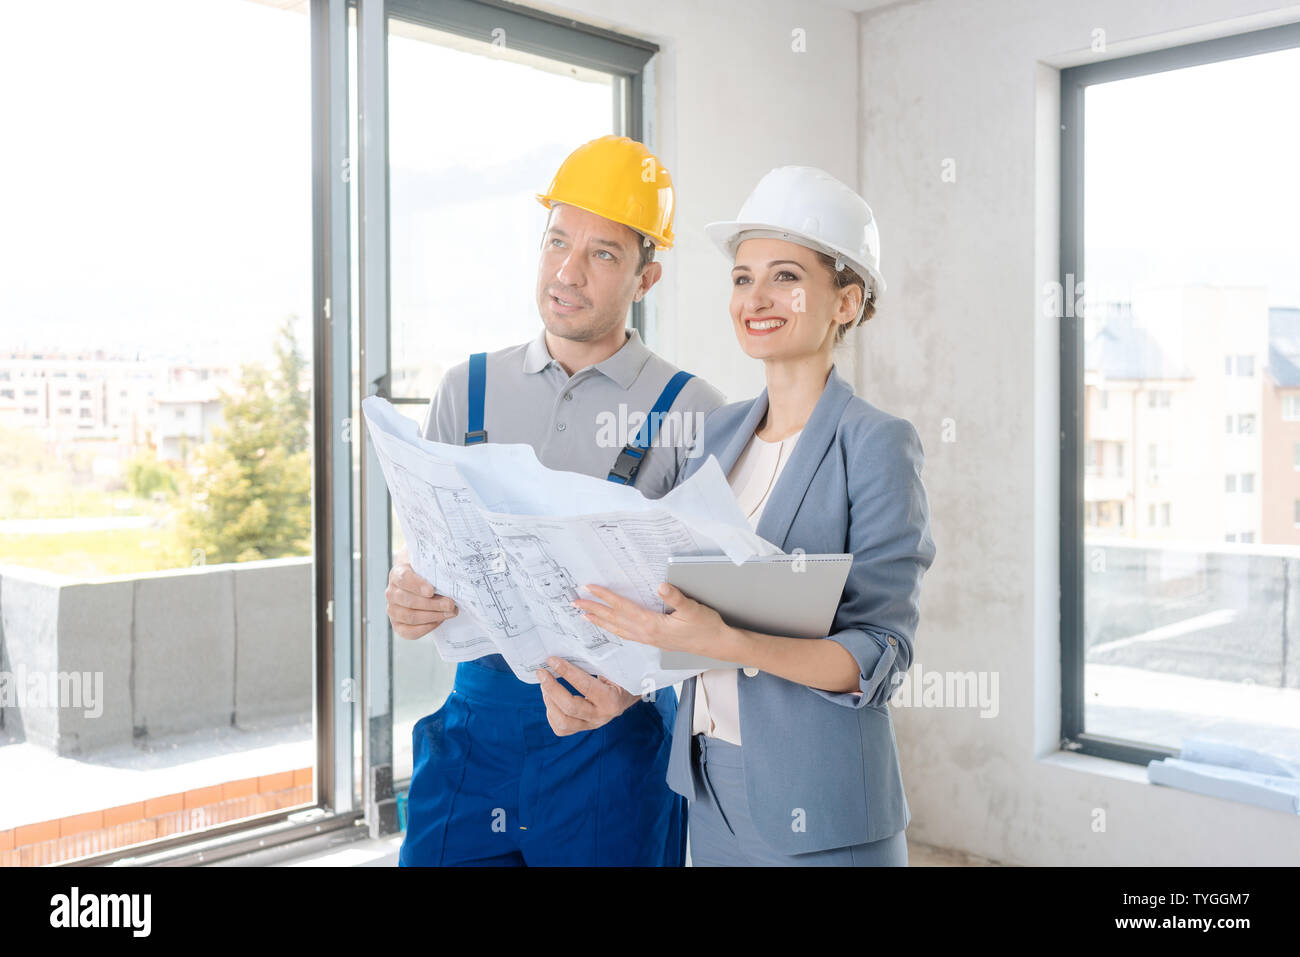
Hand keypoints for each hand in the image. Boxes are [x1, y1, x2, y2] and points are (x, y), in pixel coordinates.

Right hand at [385, 562, 456, 638]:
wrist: (422, 586)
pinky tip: (439, 621)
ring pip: (410, 616)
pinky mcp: (397, 625)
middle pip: (409, 601)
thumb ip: (436, 570)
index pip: (404, 578)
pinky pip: (409, 632)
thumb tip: (450, 577)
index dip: (417, 585)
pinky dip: (426, 628)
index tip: (431, 591)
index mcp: (397, 574)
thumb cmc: (427, 575)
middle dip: (433, 604)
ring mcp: (393, 610)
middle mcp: (392, 592)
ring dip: (433, 616)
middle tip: (450, 604)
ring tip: (449, 612)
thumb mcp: (430, 567)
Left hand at [536, 657, 638, 735]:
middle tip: (541, 672)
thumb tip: (570, 646)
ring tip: (544, 685)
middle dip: (552, 688)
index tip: (552, 660)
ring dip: (549, 702)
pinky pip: (561, 729)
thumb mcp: (614, 668)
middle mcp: (602, 716)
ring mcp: (591, 725)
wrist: (628, 695)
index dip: (567, 672)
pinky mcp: (583, 728)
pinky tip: (550, 699)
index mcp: (612, 700)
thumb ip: (597, 661)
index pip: (585, 686)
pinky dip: (551, 714)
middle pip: (570, 707)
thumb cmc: (620, 676)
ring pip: (563, 722)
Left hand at [573, 583, 739, 660]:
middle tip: (574, 603)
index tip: (589, 589)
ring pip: (618, 630)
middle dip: (593, 611)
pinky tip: (610, 627)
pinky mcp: (653, 642)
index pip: (623, 608)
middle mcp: (646, 634)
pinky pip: (626, 635)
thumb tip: (660, 586)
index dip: (605, 597)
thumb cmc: (706, 626)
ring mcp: (649, 640)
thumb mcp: (693, 609)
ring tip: (584, 616)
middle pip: (614, 620)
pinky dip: (614, 629)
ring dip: (600, 622)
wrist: (716, 645)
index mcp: (652, 625)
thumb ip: (676, 597)